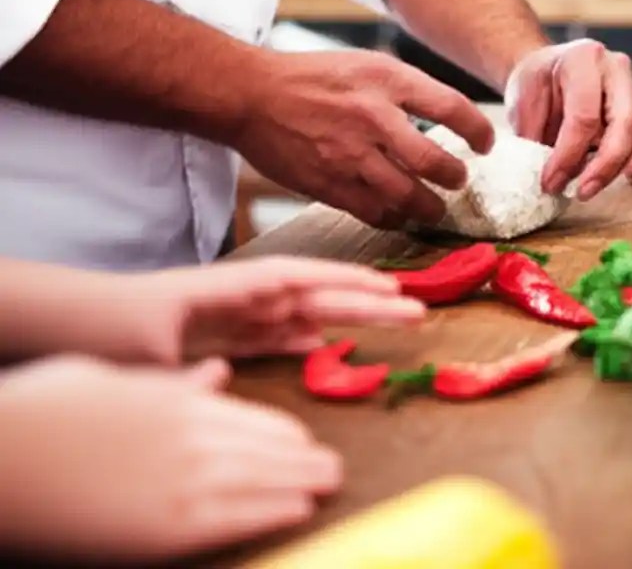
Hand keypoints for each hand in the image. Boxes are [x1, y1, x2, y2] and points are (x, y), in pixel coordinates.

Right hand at [0, 356, 340, 562]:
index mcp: (181, 401)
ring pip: (267, 477)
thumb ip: (171, 382)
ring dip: (304, 480)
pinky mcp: (172, 525)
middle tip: (332, 466)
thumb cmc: (44, 413)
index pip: (255, 417)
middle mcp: (194, 437)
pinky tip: (301, 509)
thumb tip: (216, 373)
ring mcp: (187, 480)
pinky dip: (277, 509)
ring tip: (329, 484)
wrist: (5, 456)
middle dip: (306, 458)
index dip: (285, 434)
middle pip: (271, 447)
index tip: (303, 441)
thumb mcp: (113, 381)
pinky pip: (243, 516)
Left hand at [131, 257, 425, 364]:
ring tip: (398, 321)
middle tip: (419, 309)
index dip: (348, 282)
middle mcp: (246, 297)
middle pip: (319, 294)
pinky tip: (336, 343)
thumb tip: (219, 370)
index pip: (302, 278)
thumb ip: (186, 357)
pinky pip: (283, 335)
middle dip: (369, 299)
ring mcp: (243, 314)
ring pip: (310, 313)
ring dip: (352, 317)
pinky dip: (312, 338)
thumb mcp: (147, 339)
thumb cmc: (111, 323)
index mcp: (233, 286)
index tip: (391, 287)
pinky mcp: (232, 335)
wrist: (78, 321)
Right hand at [237, 50, 495, 228]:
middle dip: (456, 178)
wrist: (250, 94)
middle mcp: (372, 117)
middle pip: (435, 162)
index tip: (485, 144)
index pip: (453, 108)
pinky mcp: (329, 184)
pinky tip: (398, 213)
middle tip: (458, 181)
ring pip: (408, 196)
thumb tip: (450, 115)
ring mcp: (350, 155)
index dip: (478, 131)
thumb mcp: (366, 65)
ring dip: (430, 207)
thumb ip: (406, 89)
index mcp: (387, 80)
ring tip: (434, 207)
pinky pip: (375, 212)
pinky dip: (394, 217)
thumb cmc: (311, 78)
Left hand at [504, 39, 631, 200]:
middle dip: (604, 165)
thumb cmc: (536, 85)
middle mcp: (615, 68)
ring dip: (624, 165)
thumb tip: (551, 179)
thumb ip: (536, 138)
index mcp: (583, 59)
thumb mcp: (522, 104)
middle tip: (581, 192)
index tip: (550, 182)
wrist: (547, 70)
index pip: (584, 115)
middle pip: (625, 123)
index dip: (568, 155)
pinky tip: (625, 175)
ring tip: (596, 188)